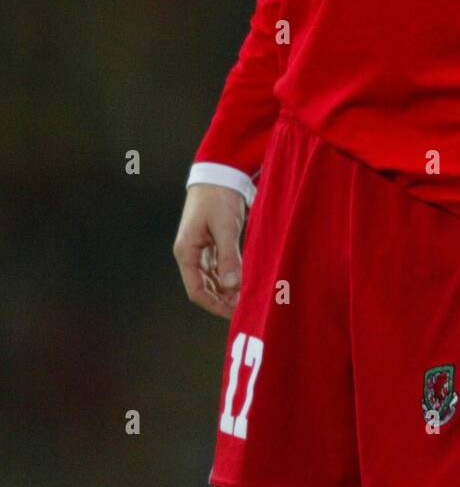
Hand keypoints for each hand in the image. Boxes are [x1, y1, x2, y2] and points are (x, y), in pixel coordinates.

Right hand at [173, 185, 247, 318]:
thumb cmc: (219, 197)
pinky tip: (243, 282)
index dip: (214, 305)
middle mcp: (190, 253)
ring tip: (246, 297)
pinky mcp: (210, 242)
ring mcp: (199, 248)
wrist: (220, 172)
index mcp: (186, 251)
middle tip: (245, 308)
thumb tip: (232, 286)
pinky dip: (228, 277)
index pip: (196, 290)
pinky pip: (217, 267)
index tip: (234, 313)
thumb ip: (228, 257)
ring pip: (211, 279)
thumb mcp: (225, 227)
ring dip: (226, 290)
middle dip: (222, 300)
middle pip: (203, 287)